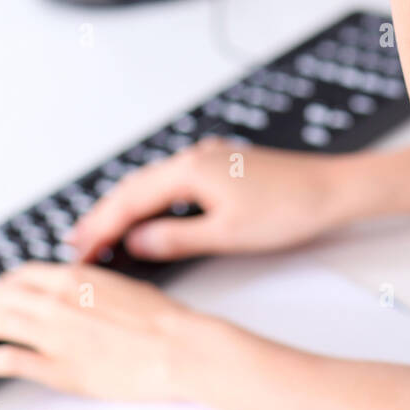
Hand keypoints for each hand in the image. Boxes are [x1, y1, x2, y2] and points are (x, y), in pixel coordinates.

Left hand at [0, 262, 198, 400]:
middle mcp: (58, 302)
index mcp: (76, 278)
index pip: (26, 275)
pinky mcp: (56, 366)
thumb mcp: (122, 285)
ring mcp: (54, 335)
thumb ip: (91, 287)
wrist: (174, 345)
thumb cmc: (159, 318)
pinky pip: (10, 360)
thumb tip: (80, 289)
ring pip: (2, 323)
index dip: (7, 281)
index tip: (0, 285)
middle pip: (7, 296)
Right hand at [66, 137, 347, 263]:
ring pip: (153, 182)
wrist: (331, 189)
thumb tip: (135, 242)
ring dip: (127, 208)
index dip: (101, 227)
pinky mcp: (223, 167)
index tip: (79, 251)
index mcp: (191, 169)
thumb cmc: (287, 208)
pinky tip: (149, 217)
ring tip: (103, 234)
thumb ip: (175, 239)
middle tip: (78, 245)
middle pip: (136, 186)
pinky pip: (173, 182)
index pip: (131, 200)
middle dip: (105, 215)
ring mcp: (211, 159)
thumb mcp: (225, 234)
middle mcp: (196, 157)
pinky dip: (152, 201)